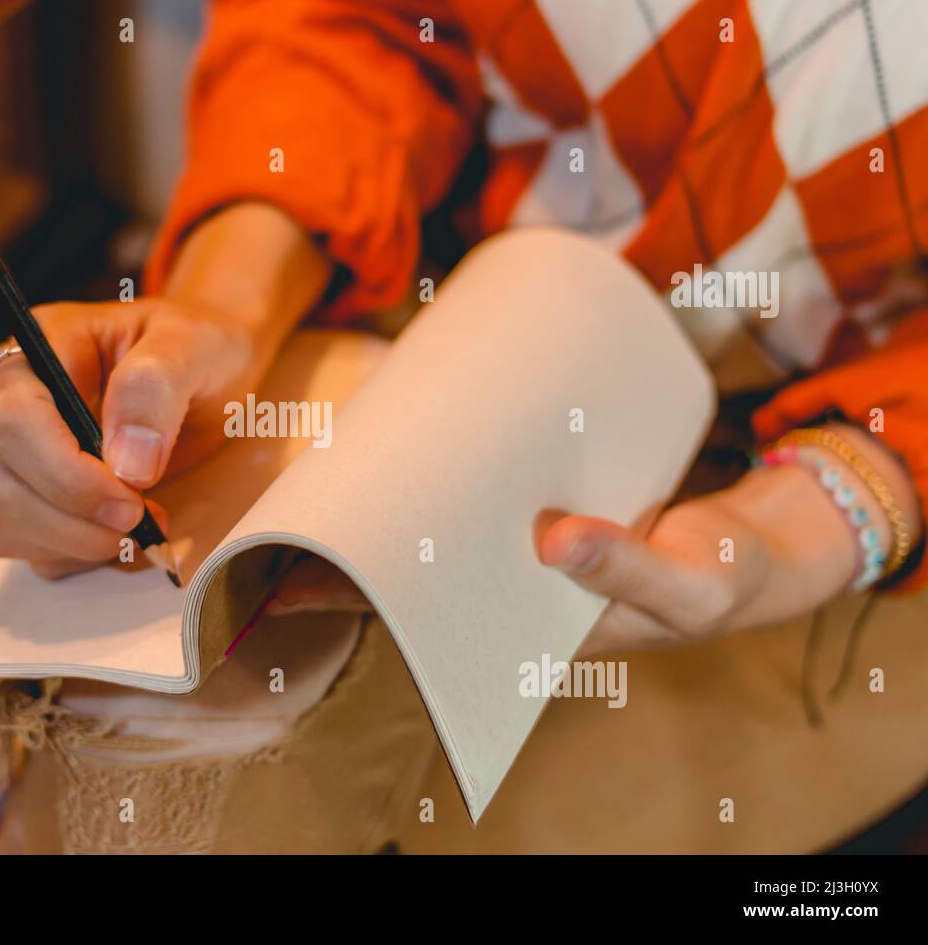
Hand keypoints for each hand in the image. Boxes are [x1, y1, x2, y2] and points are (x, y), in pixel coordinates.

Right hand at [0, 202, 332, 578]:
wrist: (211, 373)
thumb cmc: (195, 349)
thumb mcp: (194, 346)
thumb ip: (156, 388)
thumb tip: (127, 464)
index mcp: (37, 349)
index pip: (12, 418)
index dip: (65, 472)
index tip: (131, 495)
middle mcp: (5, 400)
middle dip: (76, 518)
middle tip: (145, 518)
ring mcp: (5, 452)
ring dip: (72, 542)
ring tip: (137, 526)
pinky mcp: (16, 494)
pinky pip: (11, 545)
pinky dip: (65, 554)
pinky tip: (112, 534)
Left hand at [271, 427, 920, 657]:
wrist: (762, 551)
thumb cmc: (726, 581)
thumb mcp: (688, 584)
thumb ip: (626, 565)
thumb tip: (552, 539)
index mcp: (530, 637)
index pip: (429, 628)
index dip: (367, 605)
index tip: (312, 570)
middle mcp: (518, 597)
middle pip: (424, 576)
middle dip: (366, 549)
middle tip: (311, 505)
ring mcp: (529, 552)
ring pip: (448, 531)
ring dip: (401, 507)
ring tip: (344, 467)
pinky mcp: (548, 511)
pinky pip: (483, 493)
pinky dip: (451, 472)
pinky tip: (417, 436)